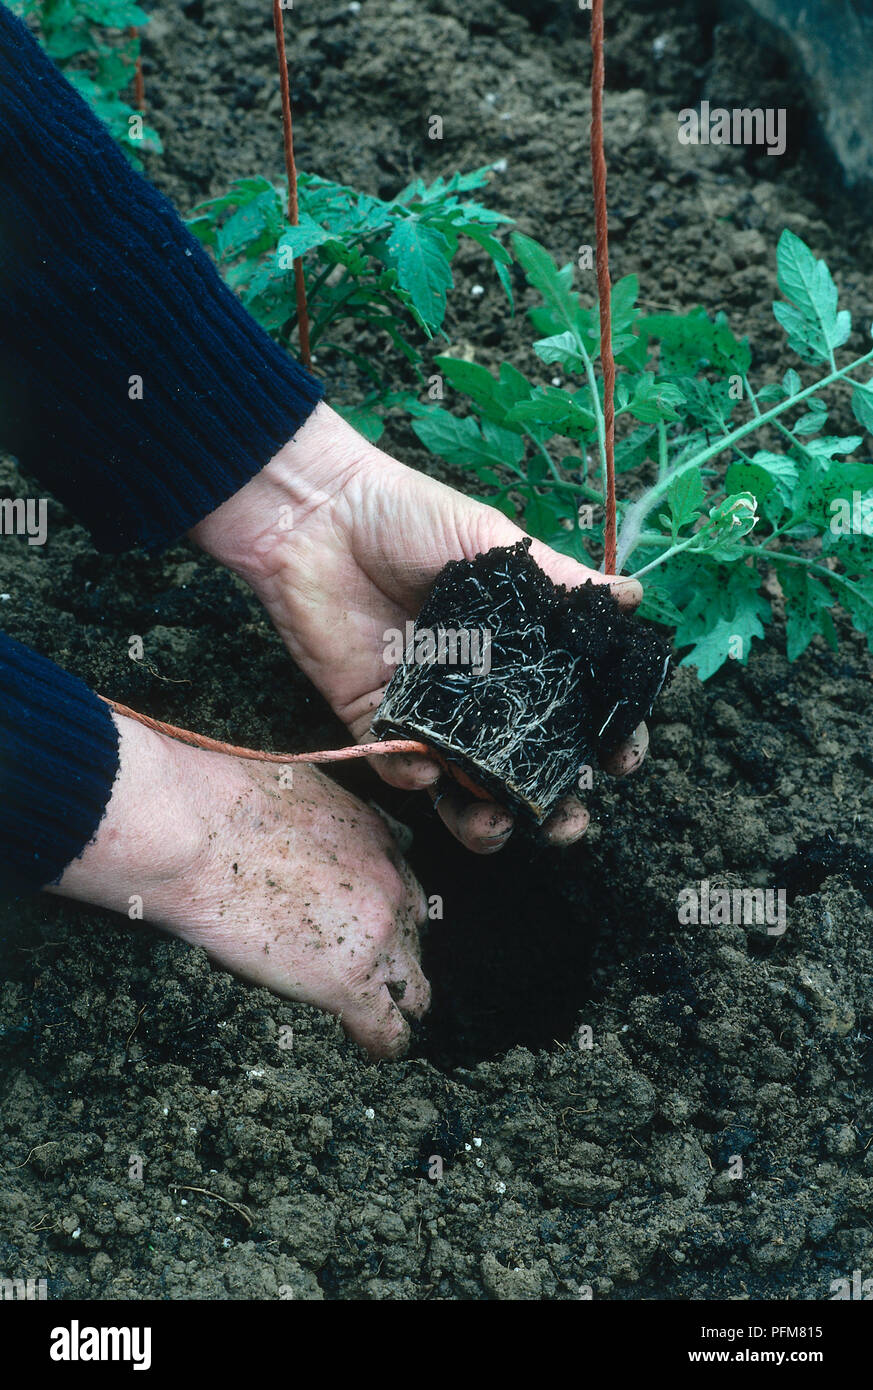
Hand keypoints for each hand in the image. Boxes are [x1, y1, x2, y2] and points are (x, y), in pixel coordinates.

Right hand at [50, 714, 429, 1057]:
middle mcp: (391, 884)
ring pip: (414, 987)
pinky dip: (382, 1043)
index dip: (382, 911)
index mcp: (377, 835)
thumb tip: (295, 830)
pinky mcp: (350, 982)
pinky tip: (370, 1048)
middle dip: (392, 952)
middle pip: (414, 934)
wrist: (195, 832)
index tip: (360, 924)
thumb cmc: (218, 801)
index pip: (402, 885)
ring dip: (395, 1000)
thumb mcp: (293, 787)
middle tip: (357, 967)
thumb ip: (316, 819)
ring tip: (374, 1017)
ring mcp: (378, 936)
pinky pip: (388, 1031)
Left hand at [191, 402, 648, 852]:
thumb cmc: (408, 516)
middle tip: (567, 824)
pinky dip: (412, 775)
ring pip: (462, 785)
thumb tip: (634, 597)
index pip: (572, 709)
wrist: (316, 513)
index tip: (621, 761)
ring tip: (496, 826)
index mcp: (518, 650)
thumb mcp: (491, 542)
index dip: (602, 740)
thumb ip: (559, 579)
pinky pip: (397, 765)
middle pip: (524, 767)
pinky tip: (424, 767)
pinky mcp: (373, 718)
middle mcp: (480, 690)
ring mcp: (428, 711)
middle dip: (550, 805)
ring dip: (482, 818)